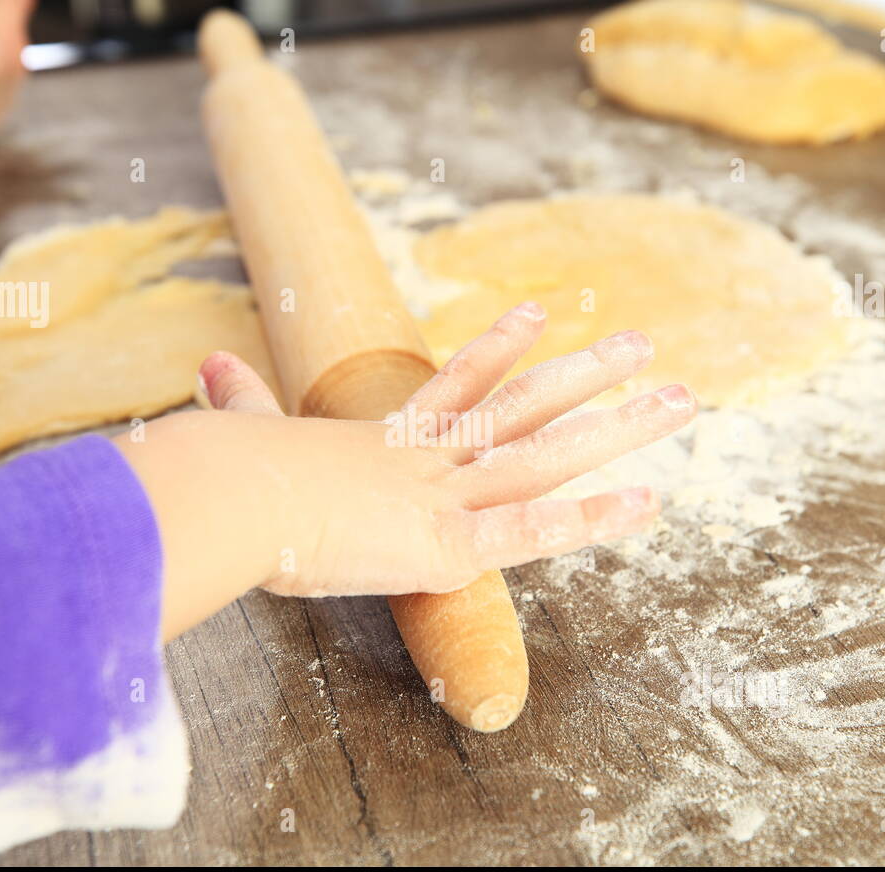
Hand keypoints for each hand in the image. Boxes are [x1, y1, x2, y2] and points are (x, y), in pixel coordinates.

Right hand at [115, 303, 696, 638]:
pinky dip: (586, 521)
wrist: (229, 498)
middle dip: (588, 376)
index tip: (543, 312)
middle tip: (643, 345)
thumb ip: (238, 402)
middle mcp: (429, 460)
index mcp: (386, 441)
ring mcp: (442, 498)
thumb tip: (205, 365)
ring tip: (679, 398)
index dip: (503, 348)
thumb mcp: (240, 432)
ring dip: (616, 426)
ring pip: (547, 455)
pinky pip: (528, 534)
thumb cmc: (228, 474)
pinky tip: (644, 504)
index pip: (458, 385)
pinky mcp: (443, 547)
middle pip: (524, 407)